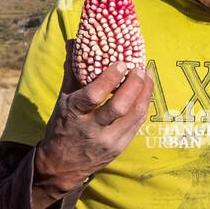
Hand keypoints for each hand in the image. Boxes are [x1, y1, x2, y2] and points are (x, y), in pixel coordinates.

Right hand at [30, 39, 152, 208]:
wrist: (62, 166)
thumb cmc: (62, 126)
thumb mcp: (61, 100)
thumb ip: (71, 72)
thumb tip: (74, 42)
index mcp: (74, 114)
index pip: (94, 95)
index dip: (110, 78)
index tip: (121, 63)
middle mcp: (92, 129)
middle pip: (120, 107)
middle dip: (134, 84)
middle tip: (139, 68)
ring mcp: (108, 141)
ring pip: (135, 115)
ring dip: (145, 92)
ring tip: (147, 75)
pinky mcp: (120, 148)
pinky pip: (138, 123)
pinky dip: (144, 105)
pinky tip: (145, 92)